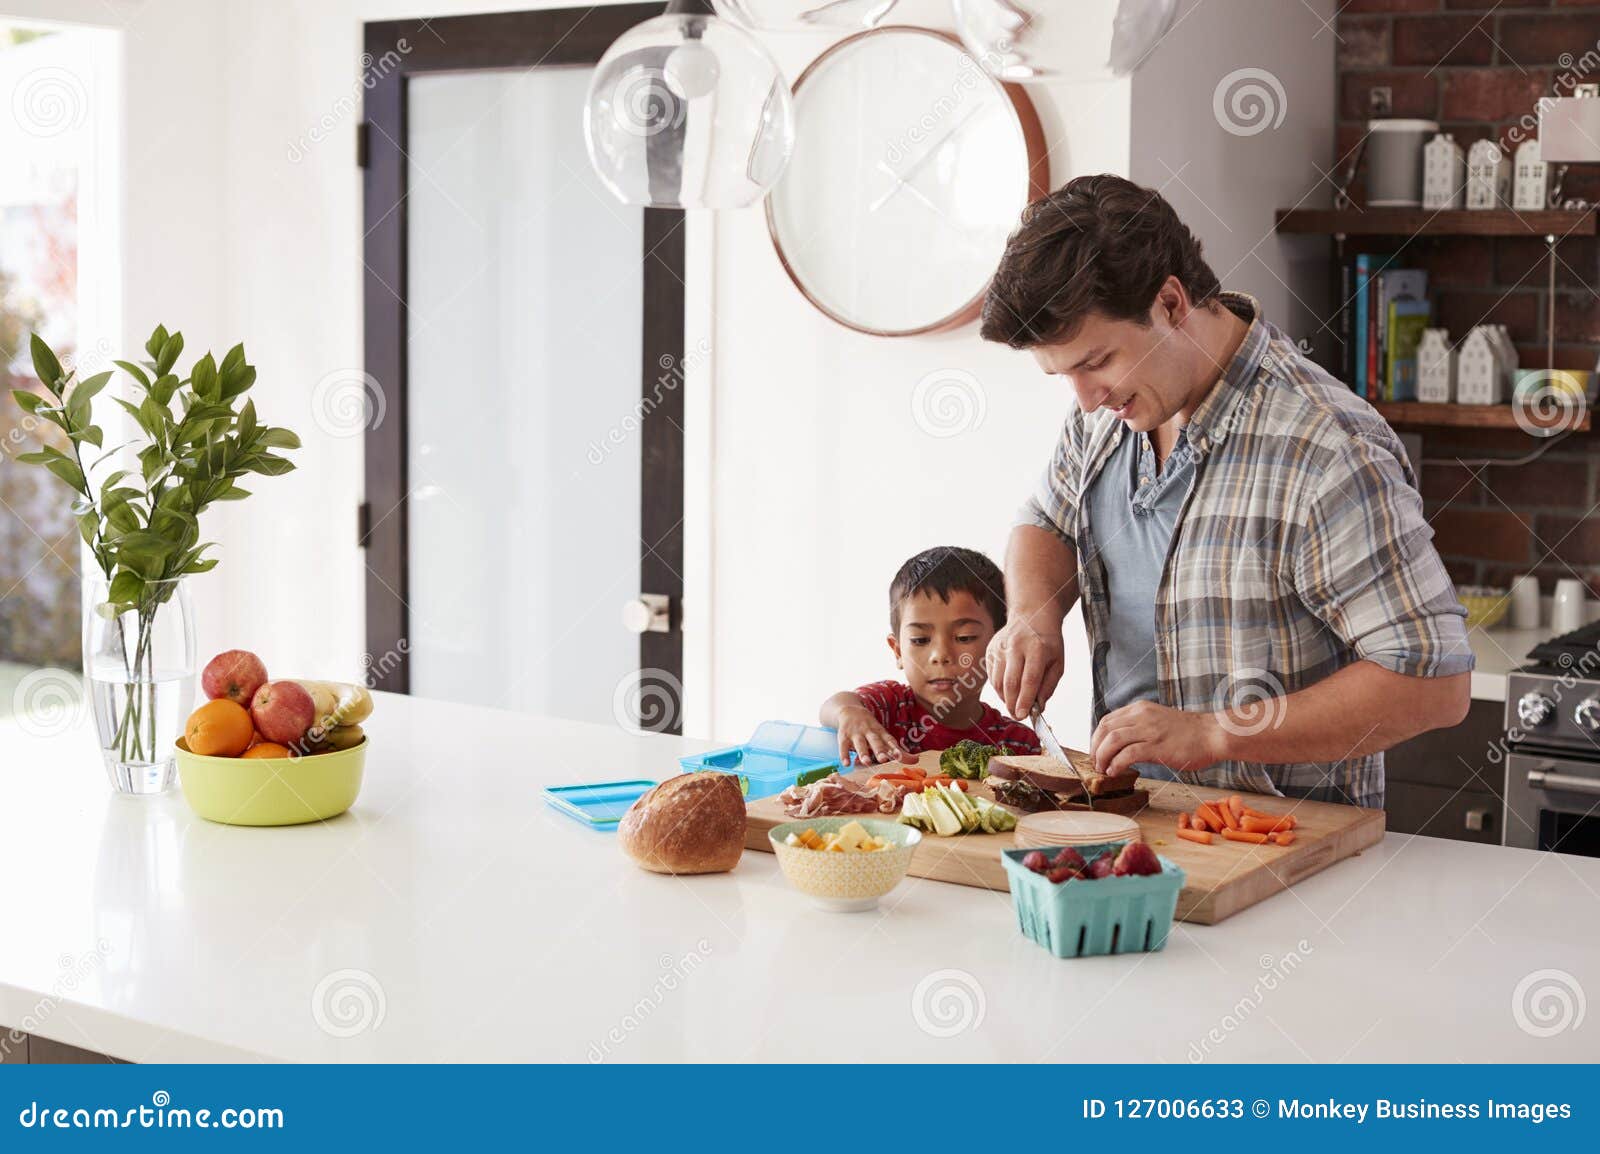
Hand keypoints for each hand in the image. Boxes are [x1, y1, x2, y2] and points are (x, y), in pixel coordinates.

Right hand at [835, 705, 906, 766]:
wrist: (849, 710)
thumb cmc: (870, 728)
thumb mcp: (884, 736)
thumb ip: (899, 751)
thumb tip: (917, 760)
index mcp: (881, 732)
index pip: (889, 740)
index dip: (895, 748)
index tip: (900, 757)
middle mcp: (869, 732)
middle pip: (875, 741)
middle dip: (879, 750)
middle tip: (884, 759)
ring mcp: (856, 734)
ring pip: (860, 743)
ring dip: (863, 752)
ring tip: (866, 762)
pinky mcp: (843, 736)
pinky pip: (843, 746)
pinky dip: (844, 755)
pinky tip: (846, 764)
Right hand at [985, 613, 1064, 719]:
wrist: (1032, 615)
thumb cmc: (1047, 641)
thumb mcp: (1058, 662)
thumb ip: (1049, 686)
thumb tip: (1038, 706)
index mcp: (1037, 648)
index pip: (1029, 679)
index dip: (1025, 700)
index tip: (1024, 714)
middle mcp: (1015, 646)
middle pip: (1010, 682)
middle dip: (1012, 704)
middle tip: (1018, 715)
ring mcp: (1000, 647)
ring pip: (998, 681)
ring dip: (1005, 698)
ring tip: (1014, 703)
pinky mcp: (990, 650)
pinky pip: (992, 676)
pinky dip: (999, 688)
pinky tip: (1008, 690)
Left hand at [1090, 701, 1229, 777]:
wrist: (1212, 734)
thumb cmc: (1189, 732)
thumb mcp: (1158, 720)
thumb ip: (1140, 727)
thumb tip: (1121, 744)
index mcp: (1140, 709)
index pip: (1107, 720)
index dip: (1096, 737)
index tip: (1096, 751)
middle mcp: (1141, 716)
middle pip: (1105, 729)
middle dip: (1095, 748)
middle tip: (1096, 763)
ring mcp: (1149, 730)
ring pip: (1112, 740)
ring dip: (1102, 756)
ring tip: (1103, 769)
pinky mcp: (1157, 746)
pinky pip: (1128, 754)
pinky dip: (1116, 764)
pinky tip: (1115, 772)